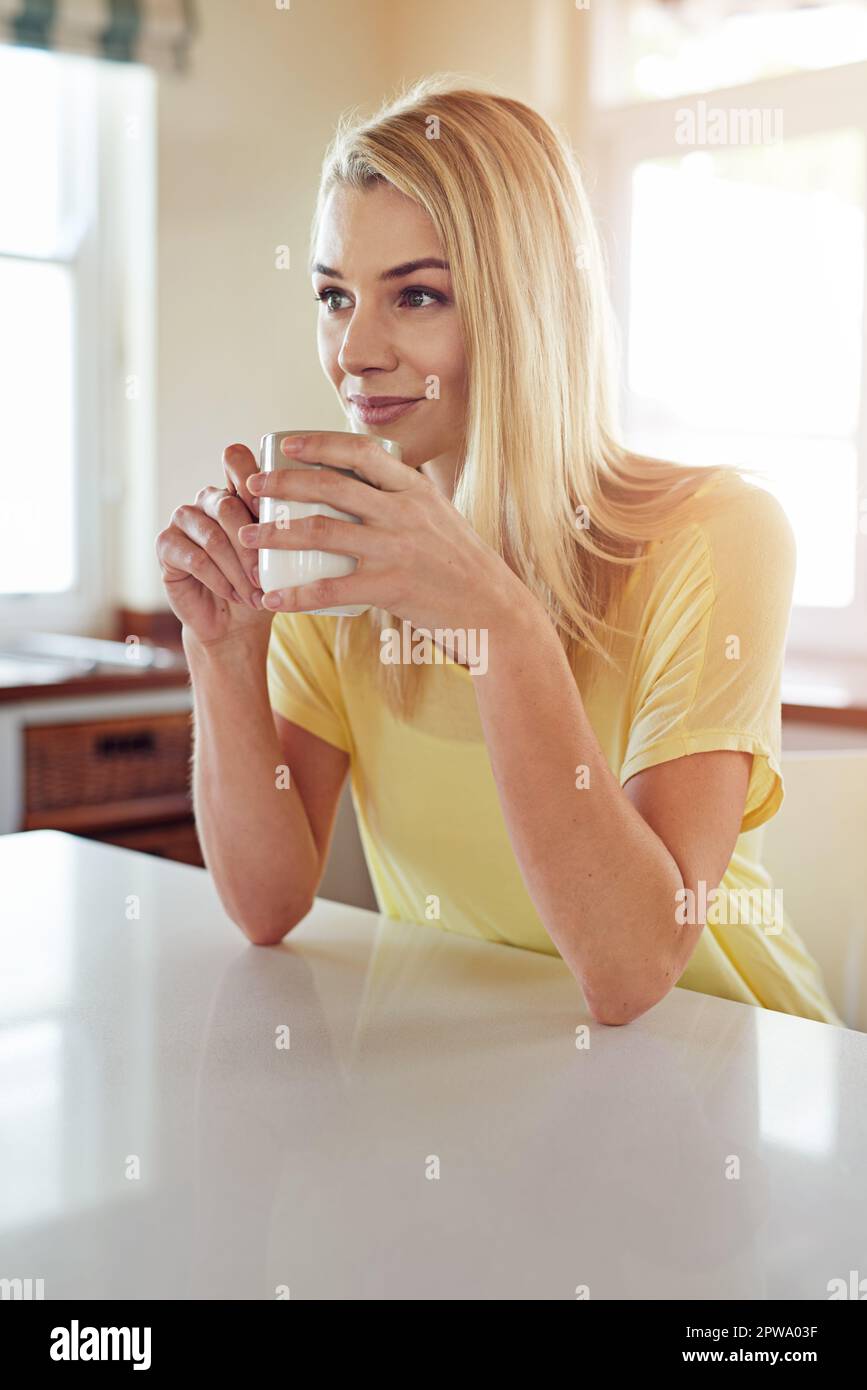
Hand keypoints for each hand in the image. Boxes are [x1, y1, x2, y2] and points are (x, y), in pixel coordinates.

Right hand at [155, 443, 271, 647]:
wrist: (235, 623)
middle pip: (227, 506)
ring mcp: (184, 519)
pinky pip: (195, 558)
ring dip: (236, 570)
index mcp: (236, 491)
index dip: (249, 476)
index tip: (265, 505)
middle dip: (250, 547)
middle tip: (264, 578)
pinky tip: (231, 593)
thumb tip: (299, 522)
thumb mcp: (280, 555)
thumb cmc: (261, 584)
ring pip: (213, 537)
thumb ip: (282, 530)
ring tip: (252, 594)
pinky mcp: (166, 544)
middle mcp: (207, 499)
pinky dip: (218, 580)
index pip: (235, 460)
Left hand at [239, 431, 515, 636]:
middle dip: (283, 483)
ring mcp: (397, 548)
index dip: (319, 443)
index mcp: (415, 489)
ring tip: (246, 536)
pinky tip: (273, 599)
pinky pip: (331, 588)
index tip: (288, 444)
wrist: (495, 611)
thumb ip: (405, 502)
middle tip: (252, 487)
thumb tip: (367, 486)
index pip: (361, 451)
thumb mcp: (440, 518)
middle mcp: (404, 512)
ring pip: (322, 532)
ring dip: (276, 533)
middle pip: (331, 486)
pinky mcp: (392, 587)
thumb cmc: (464, 567)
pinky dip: (296, 594)